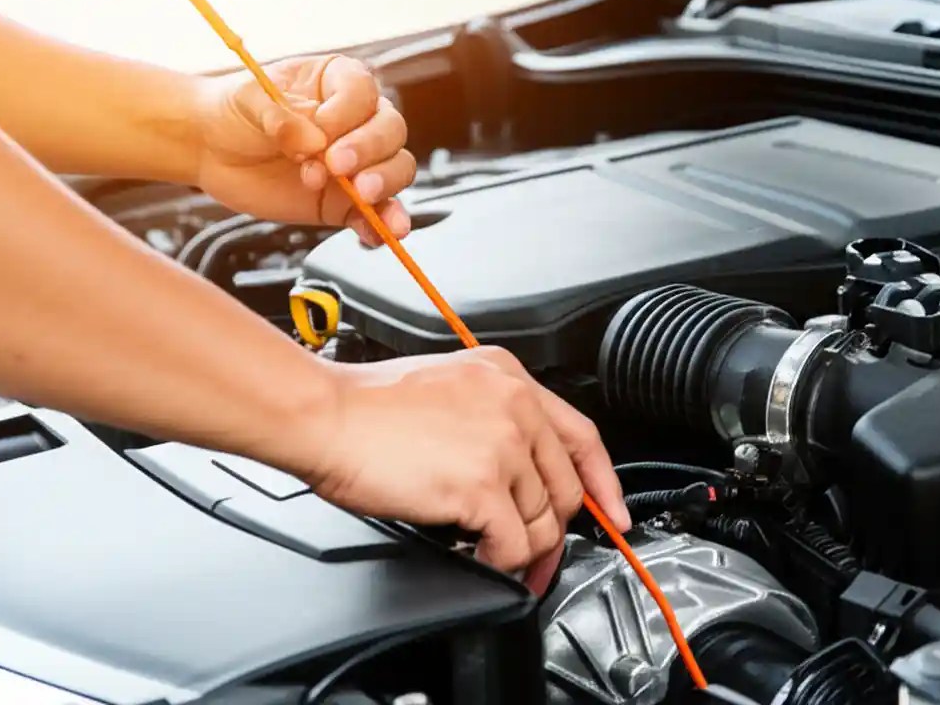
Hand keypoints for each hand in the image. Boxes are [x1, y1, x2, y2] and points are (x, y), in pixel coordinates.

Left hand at [193, 54, 414, 245]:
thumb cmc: (235, 112)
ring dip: (385, 183)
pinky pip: (379, 214)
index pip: (364, 93)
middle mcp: (356, 122)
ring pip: (397, 169)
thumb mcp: (249, 99)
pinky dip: (384, 225)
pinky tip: (381, 232)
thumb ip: (280, 116)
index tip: (319, 128)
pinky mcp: (348, 202)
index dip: (347, 112)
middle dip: (369, 150)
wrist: (210, 149)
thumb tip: (311, 139)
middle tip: (336, 165)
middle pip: (391, 130)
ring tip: (359, 194)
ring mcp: (358, 165)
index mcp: (337, 84)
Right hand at [295, 347, 630, 571]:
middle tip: (533, 555)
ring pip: (542, 522)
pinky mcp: (481, 484)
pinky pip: (513, 544)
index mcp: (509, 378)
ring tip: (489, 550)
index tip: (613, 510)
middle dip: (552, 530)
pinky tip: (477, 552)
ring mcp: (502, 445)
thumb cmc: (366, 407)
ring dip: (519, 548)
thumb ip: (493, 419)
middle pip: (565, 488)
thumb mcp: (449, 388)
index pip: (581, 436)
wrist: (326, 415)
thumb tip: (514, 470)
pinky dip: (500, 561)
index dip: (603, 482)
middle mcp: (516, 406)